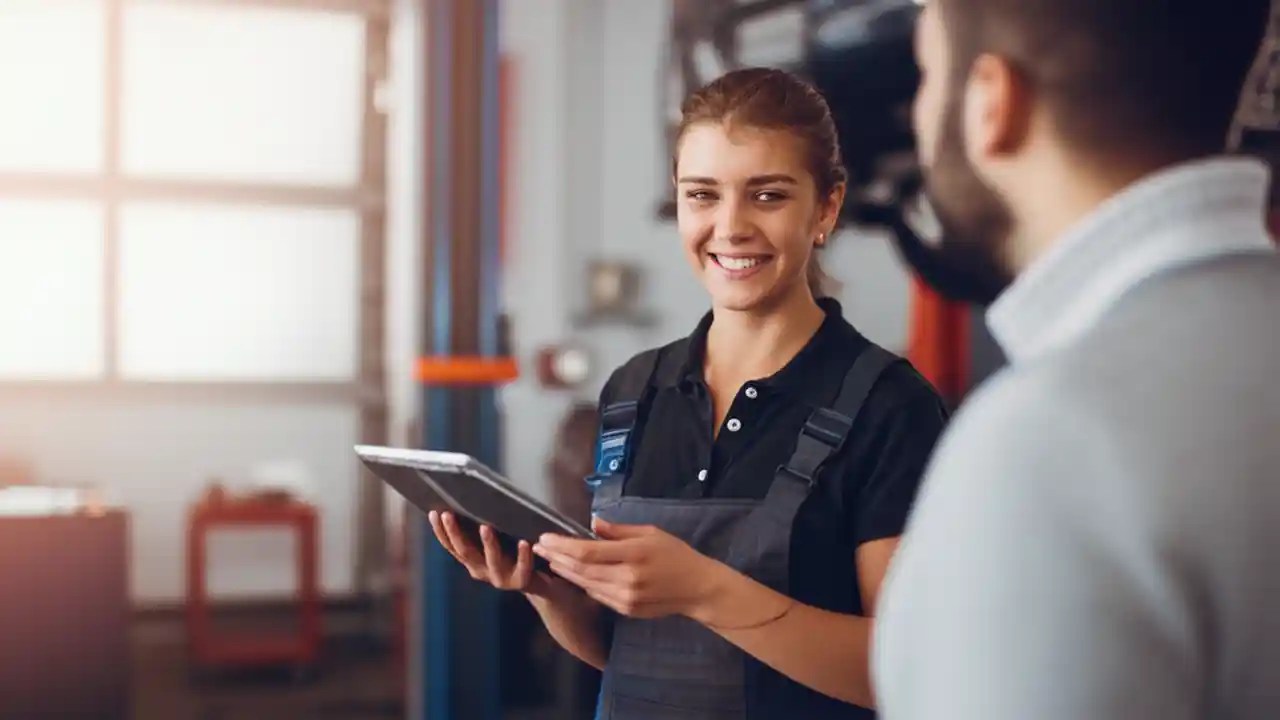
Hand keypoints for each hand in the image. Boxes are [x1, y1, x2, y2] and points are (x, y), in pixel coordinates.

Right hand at [427, 510, 560, 597]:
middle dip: (455, 532)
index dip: (441, 531)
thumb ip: (481, 528)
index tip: (434, 512)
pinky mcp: (521, 581)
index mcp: (471, 561)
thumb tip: (471, 500)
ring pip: (491, 560)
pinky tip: (524, 542)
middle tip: (448, 514)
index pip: (451, 546)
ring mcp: (500, 578)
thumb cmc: (513, 554)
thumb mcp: (495, 542)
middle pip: (465, 552)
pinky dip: (522, 555)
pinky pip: (522, 567)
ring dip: (488, 543)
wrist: (538, 583)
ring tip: (485, 526)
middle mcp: (481, 571)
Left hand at [533, 517, 726, 618]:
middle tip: (539, 548)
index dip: (562, 546)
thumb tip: (592, 524)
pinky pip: (597, 596)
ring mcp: (626, 597)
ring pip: (586, 584)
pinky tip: (571, 574)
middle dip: (556, 557)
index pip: (588, 552)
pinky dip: (582, 584)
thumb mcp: (651, 532)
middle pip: (581, 569)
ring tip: (549, 560)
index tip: (545, 538)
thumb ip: (619, 530)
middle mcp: (628, 578)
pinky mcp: (626, 609)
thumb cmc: (675, 554)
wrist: (696, 588)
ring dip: (565, 572)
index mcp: (634, 554)